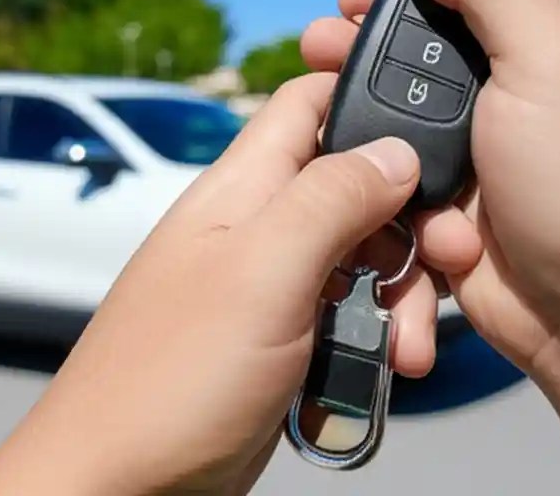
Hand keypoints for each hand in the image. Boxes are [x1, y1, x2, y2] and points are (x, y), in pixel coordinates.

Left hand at [0, 75, 436, 494]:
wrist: (118, 486)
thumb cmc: (170, 381)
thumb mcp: (263, 273)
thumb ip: (330, 200)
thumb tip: (395, 149)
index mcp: (243, 189)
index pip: (310, 102)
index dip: (371, 101)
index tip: (435, 138)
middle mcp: (258, 229)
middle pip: (359, 191)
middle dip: (410, 229)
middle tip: (441, 268)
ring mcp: (269, 288)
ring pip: (363, 263)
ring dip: (400, 302)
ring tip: (406, 353)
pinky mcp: (281, 343)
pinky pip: (347, 323)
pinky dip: (374, 347)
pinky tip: (380, 377)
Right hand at [301, 0, 559, 394]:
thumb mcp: (551, 61)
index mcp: (547, 40)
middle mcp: (511, 86)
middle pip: (420, 37)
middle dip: (366, 31)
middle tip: (325, 32)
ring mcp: (476, 147)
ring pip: (393, 104)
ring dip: (354, 97)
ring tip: (315, 86)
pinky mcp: (444, 201)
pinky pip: (388, 168)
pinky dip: (373, 165)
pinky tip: (359, 165)